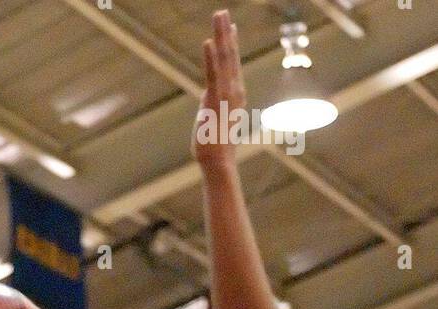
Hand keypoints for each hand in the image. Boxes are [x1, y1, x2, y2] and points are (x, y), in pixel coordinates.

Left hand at [192, 10, 246, 168]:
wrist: (218, 160)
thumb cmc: (215, 144)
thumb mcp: (214, 118)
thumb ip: (212, 103)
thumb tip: (208, 96)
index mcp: (235, 93)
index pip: (233, 63)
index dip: (231, 43)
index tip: (230, 26)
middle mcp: (234, 89)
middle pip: (230, 55)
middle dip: (226, 32)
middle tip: (222, 12)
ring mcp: (226, 94)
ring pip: (224, 59)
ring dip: (220, 36)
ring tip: (218, 16)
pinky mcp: (215, 100)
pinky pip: (213, 74)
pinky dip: (210, 58)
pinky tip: (208, 42)